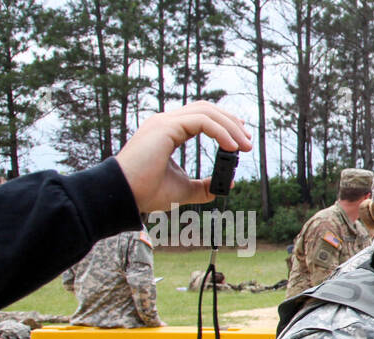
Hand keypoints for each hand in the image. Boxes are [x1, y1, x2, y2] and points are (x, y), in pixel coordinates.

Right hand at [115, 101, 252, 212]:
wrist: (125, 195)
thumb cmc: (147, 192)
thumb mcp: (184, 190)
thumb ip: (203, 186)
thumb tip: (227, 184)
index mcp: (168, 131)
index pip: (201, 116)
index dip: (224, 124)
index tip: (241, 141)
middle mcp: (165, 122)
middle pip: (206, 109)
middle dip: (231, 122)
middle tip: (248, 142)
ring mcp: (164, 122)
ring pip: (206, 111)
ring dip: (230, 127)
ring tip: (244, 146)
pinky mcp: (165, 127)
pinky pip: (202, 121)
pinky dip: (221, 132)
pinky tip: (232, 147)